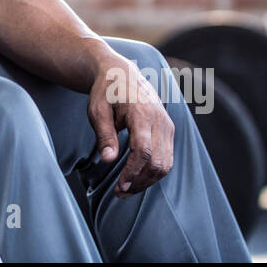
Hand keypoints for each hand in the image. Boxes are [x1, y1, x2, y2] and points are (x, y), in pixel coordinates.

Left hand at [85, 51, 174, 198]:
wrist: (121, 73)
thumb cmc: (105, 91)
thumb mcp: (97, 110)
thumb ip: (104, 134)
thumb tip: (108, 160)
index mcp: (141, 113)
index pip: (143, 151)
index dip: (132, 172)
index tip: (119, 187)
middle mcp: (159, 119)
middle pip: (158, 162)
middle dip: (139, 182)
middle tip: (119, 193)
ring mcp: (167, 125)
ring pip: (166, 163)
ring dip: (148, 181)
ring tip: (126, 189)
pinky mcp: (168, 129)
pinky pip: (167, 157)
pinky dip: (154, 171)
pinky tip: (136, 177)